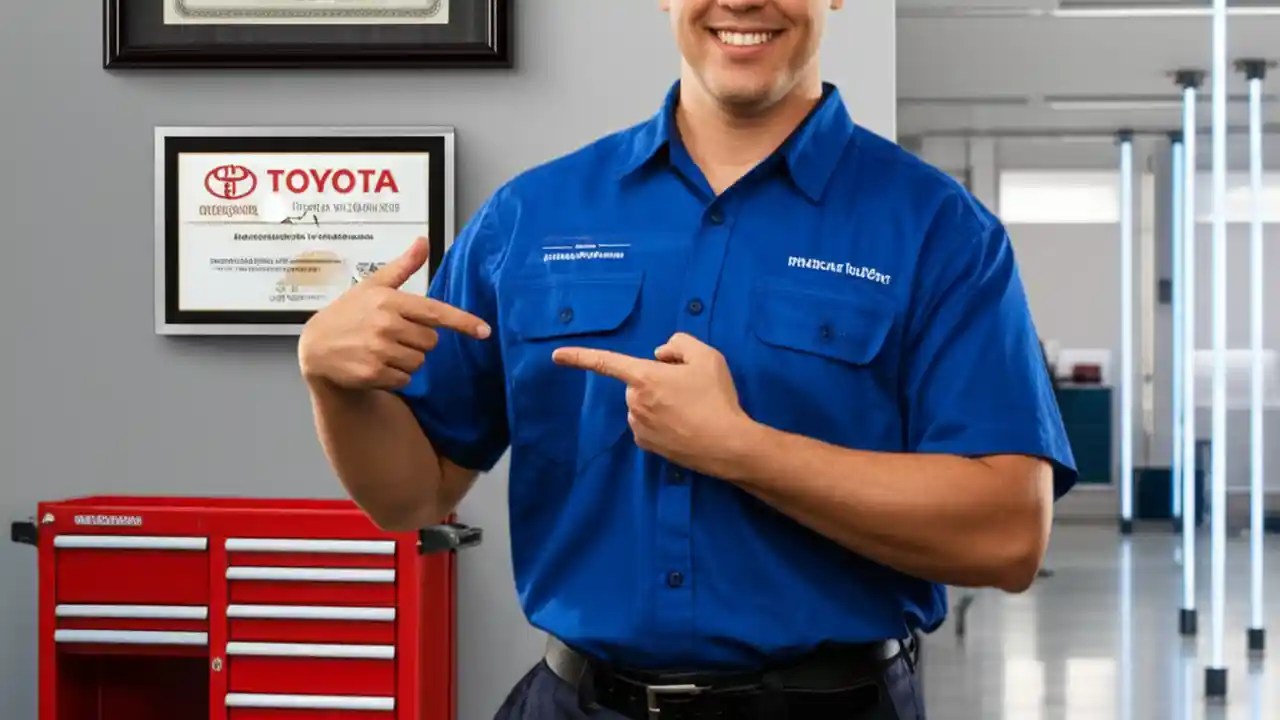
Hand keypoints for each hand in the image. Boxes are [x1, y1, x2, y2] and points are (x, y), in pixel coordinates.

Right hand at [298, 237, 489, 390]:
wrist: (315, 347)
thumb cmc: (349, 313)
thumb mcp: (373, 286)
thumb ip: (403, 267)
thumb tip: (423, 241)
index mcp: (390, 300)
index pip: (435, 312)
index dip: (463, 322)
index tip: (485, 331)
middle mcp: (386, 325)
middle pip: (431, 341)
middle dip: (418, 340)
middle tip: (393, 335)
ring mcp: (378, 351)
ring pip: (419, 362)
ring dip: (407, 359)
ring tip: (382, 350)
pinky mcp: (372, 374)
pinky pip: (405, 379)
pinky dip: (395, 376)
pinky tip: (375, 365)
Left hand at [552, 332, 757, 477]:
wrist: (727, 444)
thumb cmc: (716, 398)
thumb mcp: (707, 356)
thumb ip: (680, 343)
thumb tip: (660, 354)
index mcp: (644, 377)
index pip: (606, 362)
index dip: (579, 357)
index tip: (555, 356)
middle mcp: (634, 402)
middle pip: (638, 383)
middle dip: (656, 381)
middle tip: (689, 387)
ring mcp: (638, 426)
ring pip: (642, 404)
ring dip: (659, 402)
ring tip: (691, 409)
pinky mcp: (646, 446)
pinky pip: (647, 424)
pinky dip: (661, 422)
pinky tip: (685, 425)